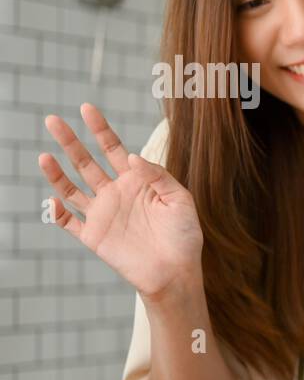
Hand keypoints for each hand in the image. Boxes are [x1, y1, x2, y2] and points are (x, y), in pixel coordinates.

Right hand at [38, 104, 202, 301]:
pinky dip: (57, 213)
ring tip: (44, 156)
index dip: (100, 129)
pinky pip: (69, 223)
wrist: (176, 272)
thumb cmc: (183, 235)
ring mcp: (102, 214)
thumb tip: (131, 156)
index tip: (86, 108)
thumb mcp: (180, 199)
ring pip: (72, 188)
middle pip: (86, 162)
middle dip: (70, 141)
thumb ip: (158, 176)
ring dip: (56, 173)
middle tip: (53, 120)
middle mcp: (115, 194)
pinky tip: (53, 200)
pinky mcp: (93, 236)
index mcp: (136, 181)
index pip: (113, 149)